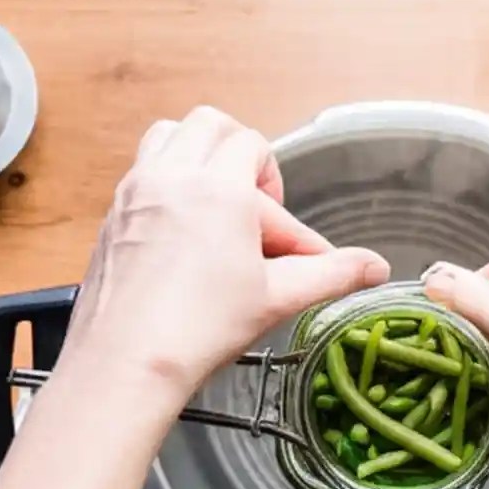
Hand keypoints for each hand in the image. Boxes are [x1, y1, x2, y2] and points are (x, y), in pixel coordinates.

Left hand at [56, 107, 389, 392]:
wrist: (125, 362)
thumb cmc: (201, 329)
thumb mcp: (278, 298)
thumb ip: (332, 274)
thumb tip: (376, 267)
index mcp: (218, 186)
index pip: (256, 151)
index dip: (281, 192)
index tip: (290, 245)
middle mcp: (172, 175)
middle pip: (210, 125)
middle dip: (238, 152)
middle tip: (253, 203)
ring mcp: (135, 192)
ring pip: (167, 136)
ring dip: (196, 154)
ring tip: (214, 202)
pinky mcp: (112, 216)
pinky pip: (141, 174)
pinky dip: (167, 185)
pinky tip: (180, 236)